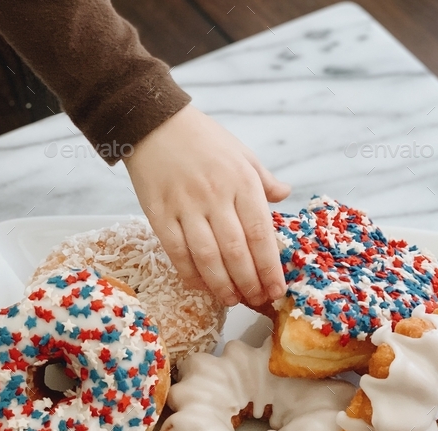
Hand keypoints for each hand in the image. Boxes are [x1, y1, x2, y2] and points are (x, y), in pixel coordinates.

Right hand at [125, 104, 290, 306]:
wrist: (153, 122)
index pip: (261, 234)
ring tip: (231, 300)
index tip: (277, 289)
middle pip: (236, 252)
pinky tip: (201, 286)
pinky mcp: (159, 214)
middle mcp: (215, 195)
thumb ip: (263, 179)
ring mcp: (185, 206)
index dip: (269, 268)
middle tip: (256, 301)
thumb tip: (285, 196)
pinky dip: (191, 274)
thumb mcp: (241, 153)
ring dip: (221, 285)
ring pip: (207, 257)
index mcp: (241, 181)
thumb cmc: (202, 139)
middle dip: (249, 283)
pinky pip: (177, 252)